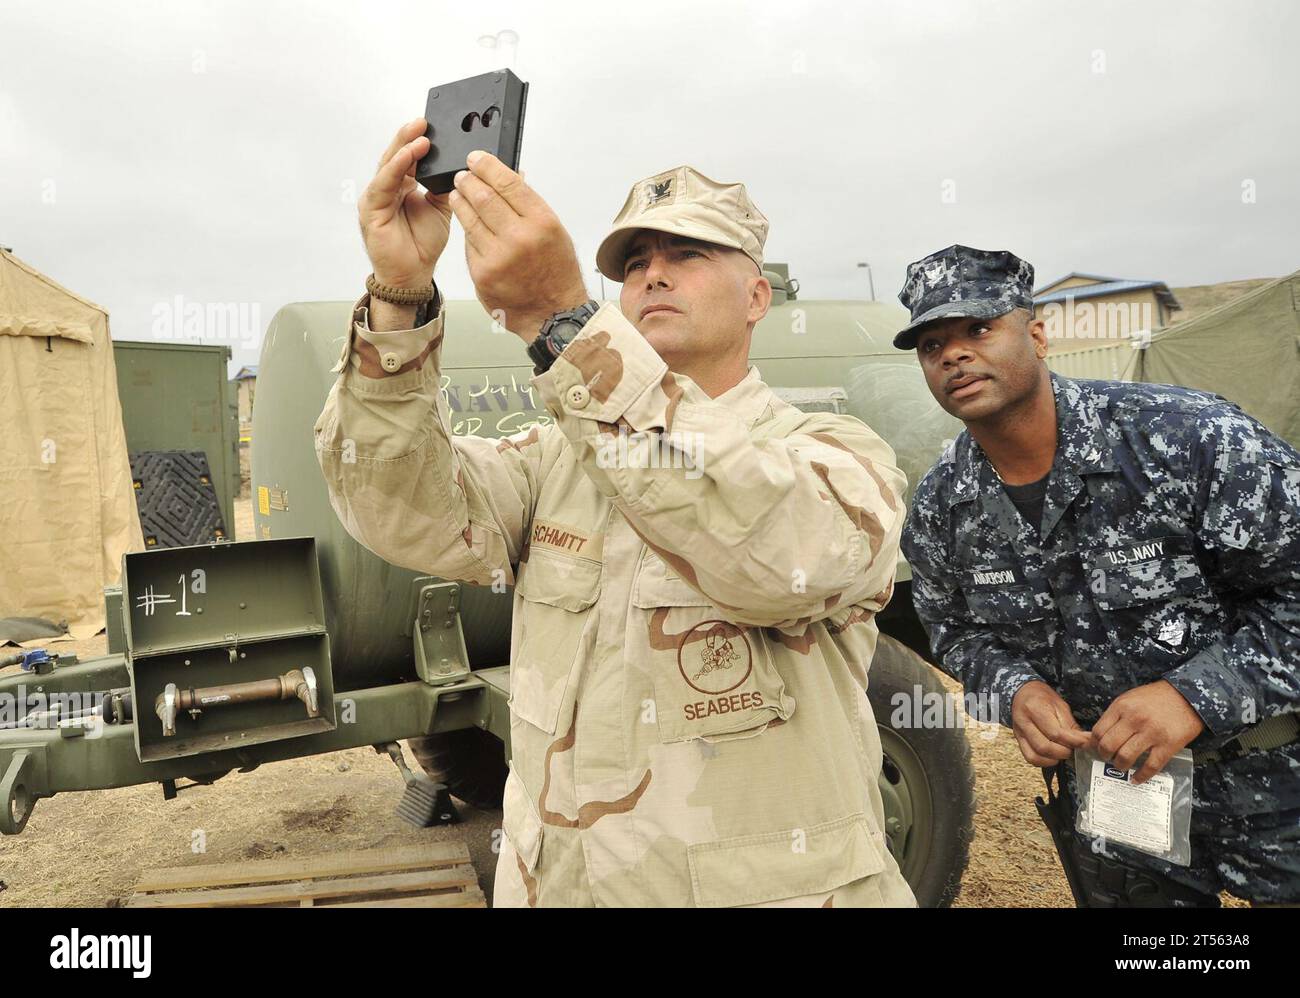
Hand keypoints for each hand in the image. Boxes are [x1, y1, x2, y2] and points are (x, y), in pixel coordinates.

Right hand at [359, 118, 451, 288]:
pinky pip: (382, 184)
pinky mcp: (371, 208)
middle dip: (409, 136)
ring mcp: (377, 196)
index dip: (419, 140)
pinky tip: (404, 158)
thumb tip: (462, 167)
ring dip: (403, 149)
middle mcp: (388, 186)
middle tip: (424, 121)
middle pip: (397, 155)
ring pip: (388, 165)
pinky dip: (394, 169)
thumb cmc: (422, 244)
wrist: (412, 274)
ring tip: (419, 136)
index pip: (410, 156)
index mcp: (404, 184)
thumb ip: (444, 186)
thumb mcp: (441, 209)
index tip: (434, 125)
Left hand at [448, 151, 588, 342]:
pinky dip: (467, 230)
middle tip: (463, 175)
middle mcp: (520, 238)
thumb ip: (530, 204)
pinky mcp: (482, 272)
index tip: (475, 158)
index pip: (507, 182)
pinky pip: (468, 243)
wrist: (552, 314)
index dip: (487, 165)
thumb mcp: (553, 232)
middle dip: (468, 180)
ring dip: (461, 201)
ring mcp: (498, 256)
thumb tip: (513, 175)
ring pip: (469, 218)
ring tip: (459, 194)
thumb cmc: (556, 273)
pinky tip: (469, 225)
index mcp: (541, 222)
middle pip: (483, 196)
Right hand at [1011, 680, 1091, 766]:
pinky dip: (1043, 761)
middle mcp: (1023, 722)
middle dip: (1063, 752)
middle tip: (1074, 749)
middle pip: (1044, 747)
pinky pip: (1030, 757)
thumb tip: (1084, 741)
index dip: (1073, 741)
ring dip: (1054, 759)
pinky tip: (1053, 757)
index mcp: (1035, 709)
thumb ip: (1070, 725)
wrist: (1023, 693)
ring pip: (1035, 755)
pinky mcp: (1018, 741)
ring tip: (1064, 753)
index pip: (1055, 733)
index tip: (1084, 743)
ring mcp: (1019, 733)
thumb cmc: (1043, 698)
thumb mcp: (1060, 706)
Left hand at [1091, 680, 1203, 783]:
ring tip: (1121, 766)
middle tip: (1108, 758)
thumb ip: (1114, 716)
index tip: (1096, 748)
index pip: (1098, 731)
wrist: (1187, 696)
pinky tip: (1136, 779)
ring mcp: (1152, 733)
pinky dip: (1141, 776)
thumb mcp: (1130, 699)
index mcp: (1122, 707)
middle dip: (1104, 756)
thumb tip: (1097, 736)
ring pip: (1126, 757)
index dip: (1094, 744)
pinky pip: (1151, 766)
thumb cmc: (1155, 698)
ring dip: (1120, 766)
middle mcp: (1134, 719)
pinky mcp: (1168, 745)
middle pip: (1109, 746)